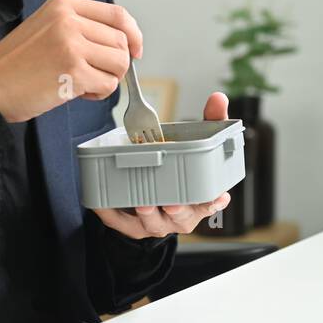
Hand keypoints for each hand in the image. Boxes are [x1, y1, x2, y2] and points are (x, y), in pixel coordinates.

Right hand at [0, 0, 142, 121]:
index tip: (135, 50)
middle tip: (93, 75)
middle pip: (122, 41)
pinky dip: (99, 93)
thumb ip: (81, 27)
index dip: (133, 34)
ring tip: (84, 84)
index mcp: (63, 5)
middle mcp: (69, 20)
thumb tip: (123, 41)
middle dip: (116, 64)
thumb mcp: (47, 28)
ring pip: (120, 62)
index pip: (117, 15)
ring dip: (108, 79)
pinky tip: (77, 92)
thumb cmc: (15, 64)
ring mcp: (72, 45)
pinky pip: (108, 84)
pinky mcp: (74, 71)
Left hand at [91, 91, 232, 239]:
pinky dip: (112, 214)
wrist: (154, 203)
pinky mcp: (130, 224)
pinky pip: (120, 221)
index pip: (210, 205)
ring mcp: (155, 222)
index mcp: (198, 202)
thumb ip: (211, 122)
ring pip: (153, 222)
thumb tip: (218, 97)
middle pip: (180, 217)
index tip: (218, 197)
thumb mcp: (198, 147)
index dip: (214, 203)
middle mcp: (179, 217)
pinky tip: (104, 205)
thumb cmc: (179, 172)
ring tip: (143, 204)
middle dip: (177, 210)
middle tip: (172, 202)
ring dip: (148, 215)